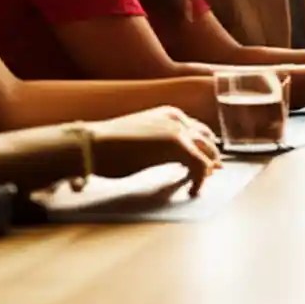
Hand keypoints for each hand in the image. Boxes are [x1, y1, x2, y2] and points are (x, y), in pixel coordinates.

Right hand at [88, 107, 221, 196]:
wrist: (92, 145)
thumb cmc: (107, 145)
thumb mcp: (139, 136)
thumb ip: (157, 141)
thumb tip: (165, 154)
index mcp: (167, 113)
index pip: (196, 129)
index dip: (202, 146)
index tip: (205, 160)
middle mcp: (177, 119)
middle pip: (206, 139)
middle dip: (210, 156)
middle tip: (213, 171)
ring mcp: (179, 132)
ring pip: (207, 152)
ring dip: (207, 168)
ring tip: (201, 183)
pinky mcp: (178, 147)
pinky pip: (200, 166)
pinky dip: (200, 179)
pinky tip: (192, 190)